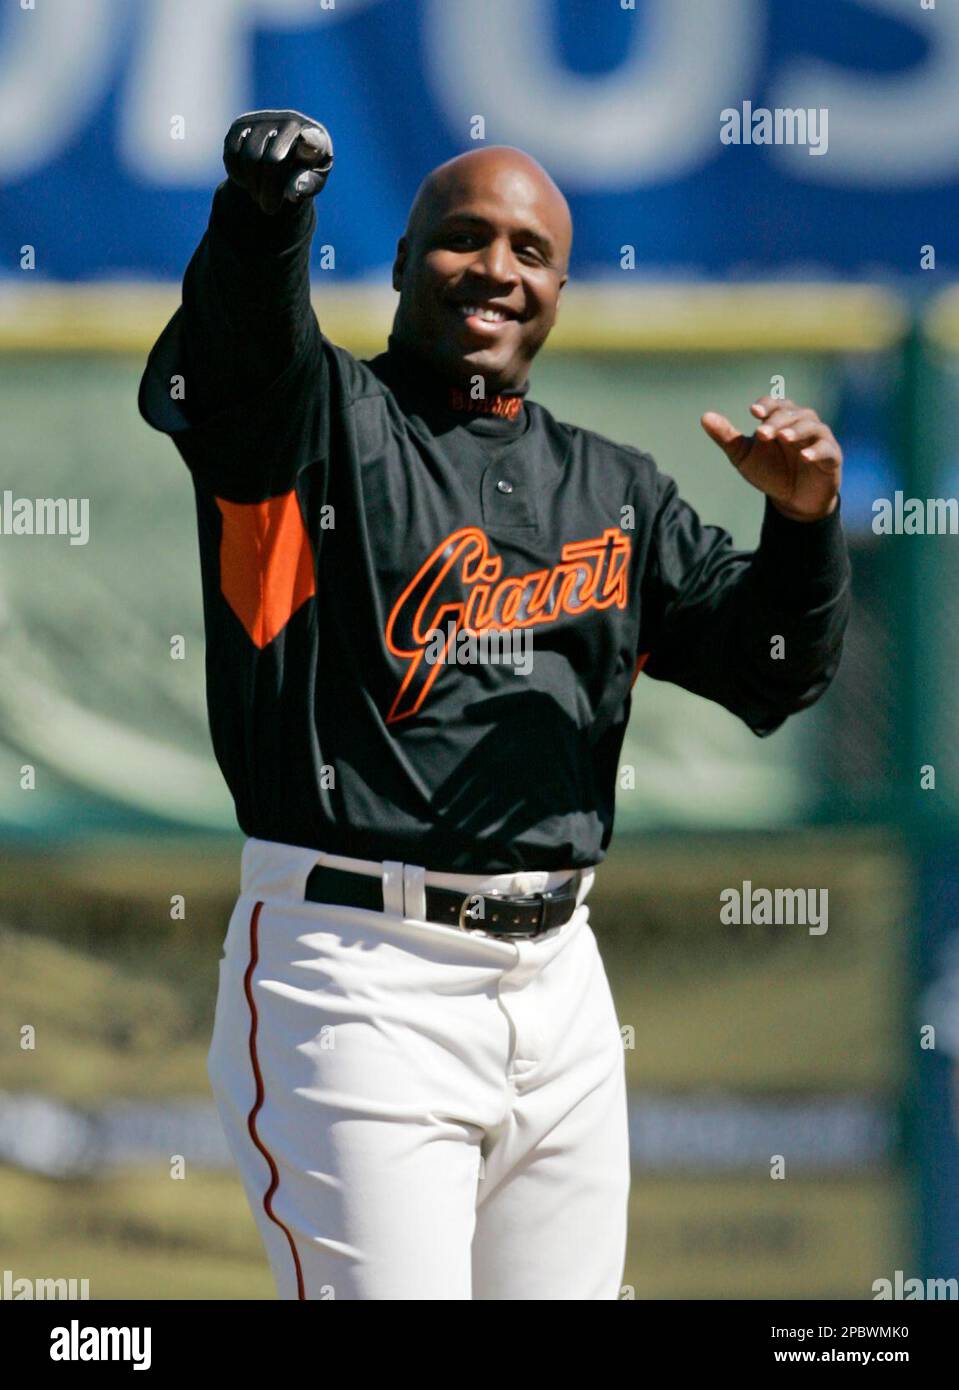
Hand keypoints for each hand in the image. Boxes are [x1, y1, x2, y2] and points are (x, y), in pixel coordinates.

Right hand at [223, 110, 332, 215]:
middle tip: (270, 209)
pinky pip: (232, 154)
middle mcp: (291, 121)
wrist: (282, 157)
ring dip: (252, 185)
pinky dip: (237, 174)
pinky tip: (247, 181)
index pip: (313, 140)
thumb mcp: (312, 183)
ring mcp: (264, 119)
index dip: (310, 142)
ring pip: (249, 158)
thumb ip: (308, 186)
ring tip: (260, 194)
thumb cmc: (303, 173)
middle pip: (273, 160)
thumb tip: (293, 191)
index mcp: (317, 137)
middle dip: (269, 190)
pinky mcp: (241, 124)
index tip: (307, 141)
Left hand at [701, 396, 841, 521]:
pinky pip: (827, 450)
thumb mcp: (744, 456)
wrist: (792, 500)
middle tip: (762, 433)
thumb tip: (704, 417)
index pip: (775, 404)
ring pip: (811, 426)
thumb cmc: (770, 472)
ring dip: (796, 430)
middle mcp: (802, 423)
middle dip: (776, 421)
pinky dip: (817, 451)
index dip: (766, 405)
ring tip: (783, 438)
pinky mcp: (831, 457)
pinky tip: (805, 457)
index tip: (753, 412)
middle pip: (792, 413)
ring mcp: (819, 439)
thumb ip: (727, 438)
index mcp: (781, 419)